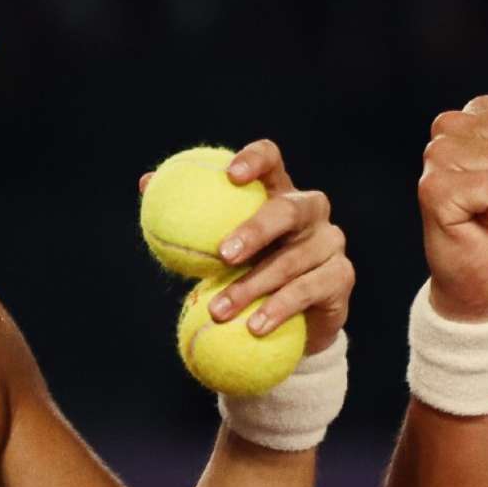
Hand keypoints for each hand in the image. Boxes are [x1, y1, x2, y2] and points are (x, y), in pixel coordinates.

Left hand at [139, 140, 352, 354]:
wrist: (288, 323)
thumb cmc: (244, 272)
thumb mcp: (213, 245)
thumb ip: (188, 215)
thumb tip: (146, 183)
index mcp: (279, 191)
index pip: (272, 161)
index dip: (255, 160)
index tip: (229, 176)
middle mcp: (311, 211)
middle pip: (288, 209)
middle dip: (256, 229)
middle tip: (223, 254)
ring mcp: (330, 242)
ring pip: (294, 259)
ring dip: (254, 286)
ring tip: (219, 310)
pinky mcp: (341, 277)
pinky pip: (309, 291)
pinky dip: (279, 309)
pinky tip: (254, 326)